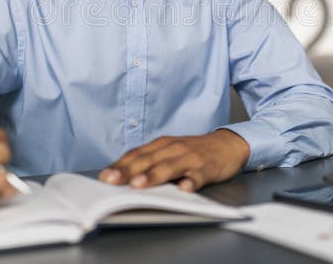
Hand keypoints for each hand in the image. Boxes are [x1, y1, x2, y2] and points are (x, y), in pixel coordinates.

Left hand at [98, 129, 249, 191]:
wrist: (228, 144)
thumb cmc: (193, 152)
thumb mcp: (169, 152)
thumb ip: (150, 162)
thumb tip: (123, 178)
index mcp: (161, 145)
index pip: (136, 154)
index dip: (120, 165)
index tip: (104, 176)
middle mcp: (173, 149)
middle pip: (148, 160)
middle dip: (128, 170)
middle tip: (112, 181)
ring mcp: (191, 158)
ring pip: (170, 167)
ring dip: (153, 175)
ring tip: (139, 185)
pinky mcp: (208, 167)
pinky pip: (199, 175)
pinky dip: (192, 181)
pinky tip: (185, 189)